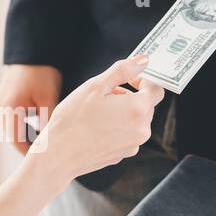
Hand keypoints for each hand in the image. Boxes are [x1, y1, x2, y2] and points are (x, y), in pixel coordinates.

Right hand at [0, 64, 62, 155]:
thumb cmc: (42, 72)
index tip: (41, 160)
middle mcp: (3, 106)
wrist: (34, 47)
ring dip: (26, 133)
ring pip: (13, 124)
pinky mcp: (8, 93)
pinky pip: (14, 114)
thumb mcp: (48, 98)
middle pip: (13, 134)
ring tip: (44, 138)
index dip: (28, 153)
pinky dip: (25, 122)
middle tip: (45, 152)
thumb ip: (48, 121)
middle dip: (27, 144)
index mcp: (11, 110)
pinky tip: (39, 120)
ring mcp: (4, 99)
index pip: (16, 141)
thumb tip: (52, 142)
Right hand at [28, 55, 163, 185]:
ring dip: (123, 112)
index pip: (157, 89)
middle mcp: (141, 129)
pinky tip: (96, 128)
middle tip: (105, 96)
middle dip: (129, 96)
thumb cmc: (73, 120)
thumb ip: (123, 70)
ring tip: (97, 113)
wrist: (58, 155)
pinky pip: (127, 135)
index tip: (130, 79)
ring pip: (135, 120)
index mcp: (138, 109)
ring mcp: (133, 145)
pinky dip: (117, 128)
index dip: (144, 80)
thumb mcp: (96, 86)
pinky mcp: (123, 154)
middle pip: (145, 105)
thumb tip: (142, 61)